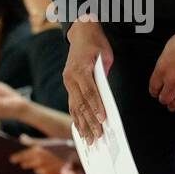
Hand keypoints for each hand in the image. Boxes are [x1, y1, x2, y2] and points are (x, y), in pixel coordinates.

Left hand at [10, 137, 68, 173]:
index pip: (21, 157)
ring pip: (36, 171)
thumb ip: (33, 141)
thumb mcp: (47, 141)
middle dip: (26, 162)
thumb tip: (21, 138)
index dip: (16, 158)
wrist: (78, 156)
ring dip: (37, 168)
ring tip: (43, 163)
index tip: (12, 159)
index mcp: (37, 151)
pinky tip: (51, 168)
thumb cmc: (63, 146)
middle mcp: (39, 162)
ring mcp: (45, 171)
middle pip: (26, 165)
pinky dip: (46, 173)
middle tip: (24, 161)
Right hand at [64, 18, 113, 144]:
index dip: (96, 106)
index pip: (90, 91)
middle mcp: (71, 78)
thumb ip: (104, 71)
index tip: (102, 119)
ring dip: (82, 125)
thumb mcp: (104, 54)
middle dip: (90, 122)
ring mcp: (68, 82)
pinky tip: (80, 130)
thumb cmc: (96, 43)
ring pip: (75, 107)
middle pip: (82, 103)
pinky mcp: (68, 85)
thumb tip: (106, 92)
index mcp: (80, 69)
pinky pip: (72, 104)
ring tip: (89, 140)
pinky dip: (76, 118)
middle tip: (98, 137)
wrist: (80, 33)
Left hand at [149, 22, 174, 113]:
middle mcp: (172, 80)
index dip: (154, 91)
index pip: (154, 86)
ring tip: (172, 107)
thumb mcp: (169, 47)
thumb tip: (166, 66)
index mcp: (162, 68)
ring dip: (173, 105)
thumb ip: (166, 61)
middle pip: (164, 97)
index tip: (155, 92)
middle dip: (163, 99)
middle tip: (163, 100)